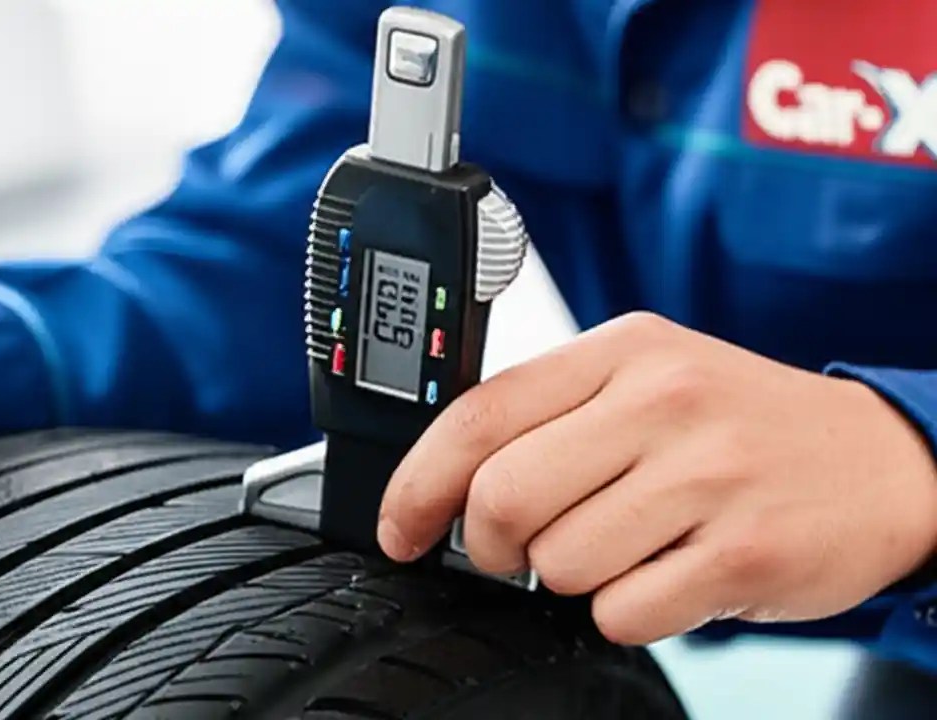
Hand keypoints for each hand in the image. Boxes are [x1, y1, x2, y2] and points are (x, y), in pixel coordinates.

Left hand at [377, 312, 936, 644]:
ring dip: (571, 576)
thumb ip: (554, 413)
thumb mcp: (650, 378)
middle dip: (491, 545)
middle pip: (504, 498)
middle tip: (517, 551)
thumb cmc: (743, 424)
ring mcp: (707, 475)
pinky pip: (622, 611)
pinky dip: (624, 610)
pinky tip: (666, 574)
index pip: (479, 414)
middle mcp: (662, 401)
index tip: (400, 529)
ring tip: (625, 547)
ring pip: (559, 563)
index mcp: (623, 350)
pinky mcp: (743, 550)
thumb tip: (450, 484)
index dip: (418, 483)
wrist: (884, 461)